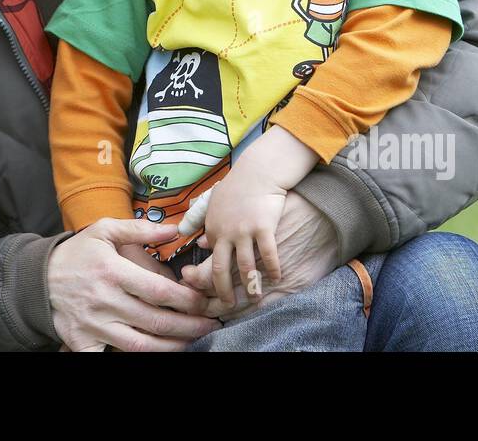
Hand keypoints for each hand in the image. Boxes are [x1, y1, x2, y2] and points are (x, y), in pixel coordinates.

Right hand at [47, 219, 220, 351]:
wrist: (37, 278)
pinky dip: (132, 359)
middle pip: (155, 320)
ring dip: (170, 346)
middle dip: (188, 326)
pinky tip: (154, 353)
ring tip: (191, 342)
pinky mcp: (83, 342)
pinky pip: (110, 357)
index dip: (186, 299)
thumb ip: (139, 229)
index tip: (203, 301)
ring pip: (140, 344)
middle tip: (209, 324)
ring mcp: (93, 325)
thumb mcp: (104, 230)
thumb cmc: (77, 253)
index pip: (158, 290)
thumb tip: (173, 229)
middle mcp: (104, 300)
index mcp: (112, 271)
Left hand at [182, 189, 340, 320]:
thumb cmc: (237, 187)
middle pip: (220, 270)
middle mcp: (225, 233)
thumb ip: (206, 224)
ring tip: (255, 297)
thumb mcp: (215, 203)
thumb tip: (201, 245)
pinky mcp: (264, 228)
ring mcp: (244, 231)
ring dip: (250, 285)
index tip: (211, 293)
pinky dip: (272, 269)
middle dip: (223, 292)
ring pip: (245, 267)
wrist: (258, 172)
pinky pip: (268, 255)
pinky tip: (276, 277)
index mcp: (213, 229)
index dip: (208, 280)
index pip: (208, 262)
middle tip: (228, 306)